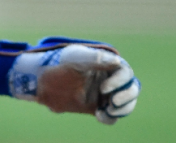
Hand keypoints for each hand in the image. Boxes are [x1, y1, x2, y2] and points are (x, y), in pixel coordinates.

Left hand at [7, 44, 140, 124]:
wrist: (43, 80)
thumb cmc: (60, 64)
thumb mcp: (76, 58)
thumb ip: (94, 59)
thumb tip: (116, 61)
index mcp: (108, 63)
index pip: (125, 73)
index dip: (120, 82)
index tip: (104, 88)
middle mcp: (111, 78)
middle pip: (132, 89)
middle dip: (127, 97)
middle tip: (112, 103)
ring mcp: (105, 94)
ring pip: (126, 104)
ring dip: (122, 109)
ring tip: (107, 111)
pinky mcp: (98, 107)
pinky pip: (112, 116)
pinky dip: (110, 118)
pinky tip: (100, 116)